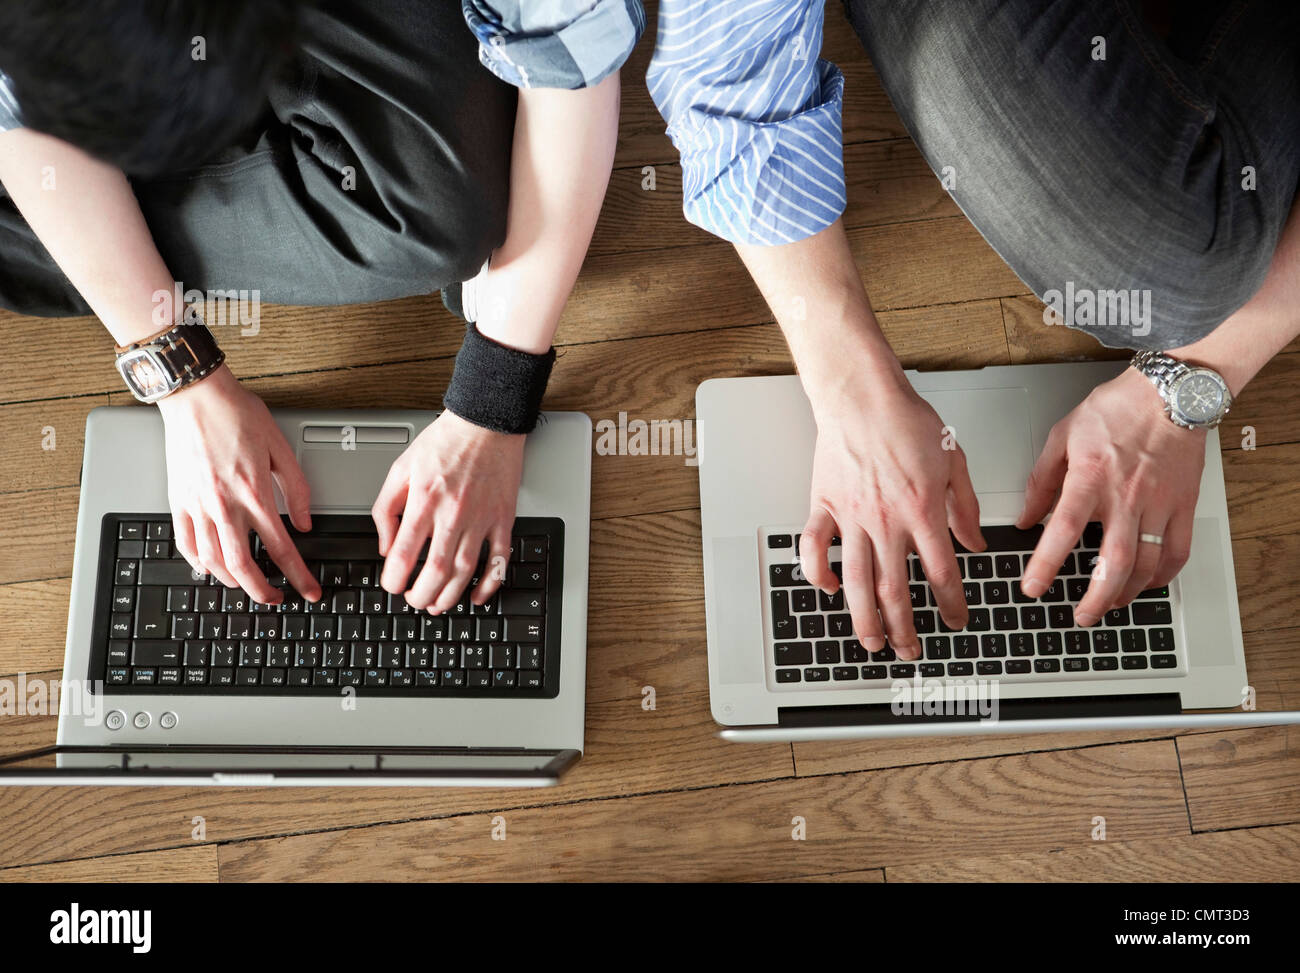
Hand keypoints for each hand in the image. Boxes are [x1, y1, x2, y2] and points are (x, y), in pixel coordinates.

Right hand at [158, 365, 320, 602]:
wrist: (195, 396)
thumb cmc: (236, 414)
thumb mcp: (281, 447)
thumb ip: (296, 489)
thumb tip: (305, 522)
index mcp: (254, 492)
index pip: (281, 548)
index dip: (299, 576)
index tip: (309, 591)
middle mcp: (224, 504)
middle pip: (243, 566)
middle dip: (262, 591)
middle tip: (276, 599)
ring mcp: (197, 505)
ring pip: (212, 562)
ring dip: (232, 582)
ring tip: (248, 585)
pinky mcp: (178, 501)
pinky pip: (186, 544)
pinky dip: (199, 564)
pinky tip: (211, 568)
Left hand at [372, 410, 523, 611]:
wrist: (485, 423)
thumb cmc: (444, 442)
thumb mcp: (401, 468)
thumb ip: (386, 509)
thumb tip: (386, 545)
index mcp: (424, 501)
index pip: (403, 554)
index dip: (394, 579)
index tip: (392, 585)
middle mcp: (453, 513)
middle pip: (435, 572)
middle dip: (421, 596)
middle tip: (414, 599)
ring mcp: (481, 518)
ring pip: (465, 571)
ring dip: (449, 596)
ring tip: (437, 604)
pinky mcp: (503, 519)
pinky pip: (500, 560)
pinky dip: (490, 584)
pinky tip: (477, 595)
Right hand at [799, 380, 984, 661]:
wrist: (861, 396)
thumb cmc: (905, 421)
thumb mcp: (954, 461)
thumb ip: (965, 507)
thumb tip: (975, 543)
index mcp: (922, 511)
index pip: (942, 573)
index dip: (952, 604)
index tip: (957, 621)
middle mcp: (886, 521)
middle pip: (895, 590)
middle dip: (905, 628)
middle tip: (910, 650)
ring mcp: (851, 517)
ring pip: (856, 580)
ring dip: (864, 617)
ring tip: (871, 641)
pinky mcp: (823, 506)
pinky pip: (815, 548)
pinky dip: (819, 573)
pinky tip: (829, 588)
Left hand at [1017, 366, 1205, 624]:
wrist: (1169, 393)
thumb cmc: (1116, 409)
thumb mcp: (1062, 436)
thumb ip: (1041, 480)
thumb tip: (1026, 518)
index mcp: (1090, 477)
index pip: (1064, 530)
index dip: (1046, 564)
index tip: (1033, 587)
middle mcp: (1127, 496)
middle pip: (1113, 562)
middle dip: (1094, 598)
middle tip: (1080, 616)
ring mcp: (1159, 504)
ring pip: (1146, 564)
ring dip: (1125, 593)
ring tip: (1107, 605)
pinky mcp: (1184, 506)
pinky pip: (1177, 552)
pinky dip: (1163, 576)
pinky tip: (1147, 585)